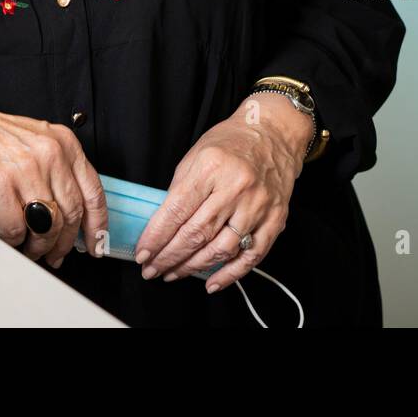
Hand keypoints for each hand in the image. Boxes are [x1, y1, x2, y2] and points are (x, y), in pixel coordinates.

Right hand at [0, 71, 108, 268]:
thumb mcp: (35, 141)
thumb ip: (57, 169)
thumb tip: (71, 211)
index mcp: (63, 142)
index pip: (93, 191)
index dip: (97, 224)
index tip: (96, 244)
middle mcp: (50, 153)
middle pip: (71, 214)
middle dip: (64, 243)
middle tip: (55, 255)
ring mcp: (26, 168)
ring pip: (46, 226)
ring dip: (38, 246)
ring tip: (30, 249)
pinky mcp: (0, 184)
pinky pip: (16, 228)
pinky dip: (13, 240)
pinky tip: (8, 236)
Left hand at [133, 92, 311, 292]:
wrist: (274, 133)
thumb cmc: (232, 141)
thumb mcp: (197, 153)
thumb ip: (181, 187)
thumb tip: (164, 223)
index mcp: (212, 167)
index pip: (177, 211)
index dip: (157, 237)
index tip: (143, 253)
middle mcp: (236, 188)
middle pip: (197, 233)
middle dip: (169, 257)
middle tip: (151, 269)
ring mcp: (258, 206)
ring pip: (221, 249)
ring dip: (193, 268)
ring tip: (173, 274)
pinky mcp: (275, 219)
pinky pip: (251, 256)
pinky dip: (230, 274)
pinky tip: (210, 284)